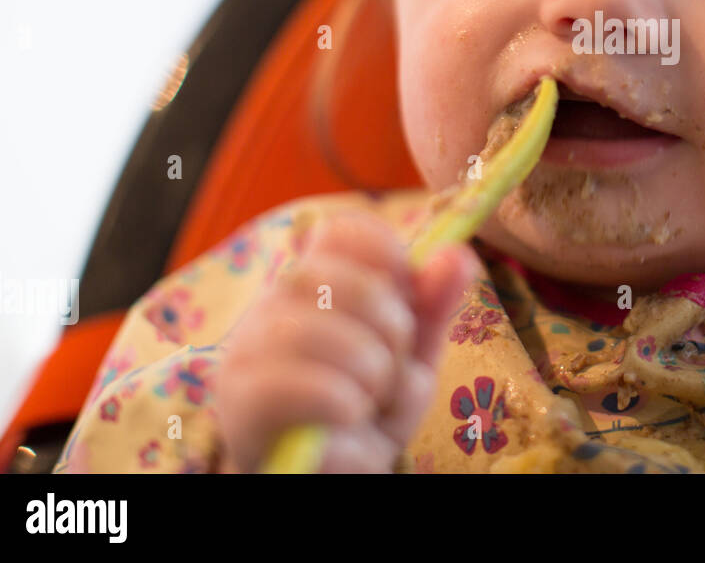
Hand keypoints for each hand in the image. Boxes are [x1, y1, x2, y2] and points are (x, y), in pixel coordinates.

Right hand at [218, 210, 478, 471]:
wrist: (323, 472)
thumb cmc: (366, 406)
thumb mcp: (411, 353)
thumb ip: (433, 304)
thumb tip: (460, 255)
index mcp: (312, 279)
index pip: (345, 231)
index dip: (391, 262)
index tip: (405, 306)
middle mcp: (272, 302)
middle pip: (351, 281)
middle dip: (394, 330)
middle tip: (389, 370)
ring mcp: (250, 347)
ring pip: (332, 334)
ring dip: (373, 374)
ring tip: (369, 401)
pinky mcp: (244, 401)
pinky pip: (313, 386)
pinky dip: (349, 405)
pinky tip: (348, 420)